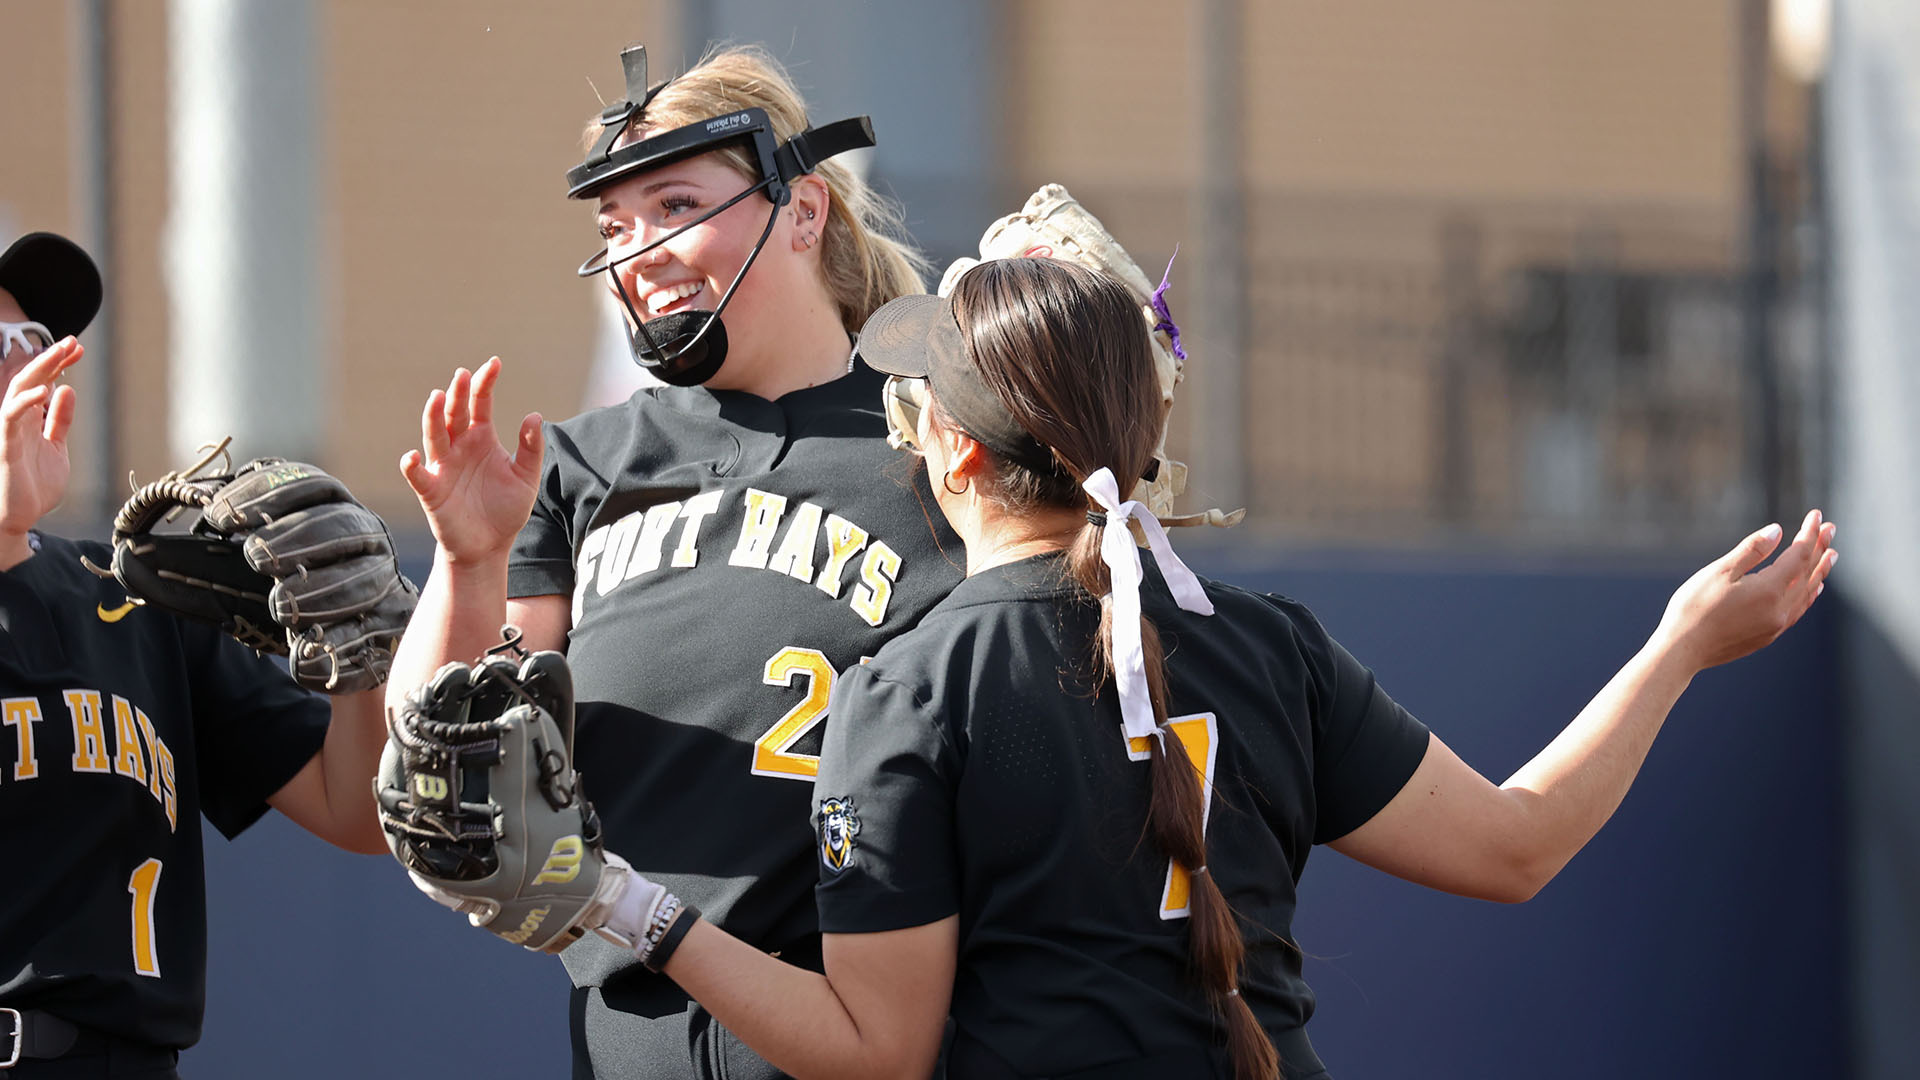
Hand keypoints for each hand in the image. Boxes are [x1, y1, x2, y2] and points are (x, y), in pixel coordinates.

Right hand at [1, 338, 81, 542]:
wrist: (17, 519)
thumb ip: (59, 420)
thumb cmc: (33, 485)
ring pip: (18, 391)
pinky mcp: (5, 445)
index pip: (43, 383)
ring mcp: (9, 431)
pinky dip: (26, 401)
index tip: (78, 348)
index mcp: (30, 419)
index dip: (59, 364)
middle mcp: (17, 420)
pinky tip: (45, 388)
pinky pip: (10, 417)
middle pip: (31, 380)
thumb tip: (67, 390)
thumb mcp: (56, 447)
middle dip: (51, 359)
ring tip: (59, 353)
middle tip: (72, 341)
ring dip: (39, 370)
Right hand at [399, 357, 543, 563]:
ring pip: (434, 436)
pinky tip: (413, 457)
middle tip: (463, 375)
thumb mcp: (526, 478)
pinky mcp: (431, 490)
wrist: (489, 546)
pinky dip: (412, 466)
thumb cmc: (506, 509)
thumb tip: (535, 415)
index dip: (485, 383)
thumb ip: (531, 448)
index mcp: (482, 438)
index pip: (480, 403)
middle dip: (458, 393)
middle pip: (454, 413)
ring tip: (437, 397)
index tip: (494, 363)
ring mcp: (442, 466)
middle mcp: (459, 446)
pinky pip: (418, 476)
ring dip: (433, 417)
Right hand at [1654, 509, 1837, 671]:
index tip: (1816, 514)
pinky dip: (1809, 594)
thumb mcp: (1719, 572)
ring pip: (1807, 593)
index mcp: (1769, 590)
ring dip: (1820, 572)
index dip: (1809, 534)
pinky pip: (1798, 610)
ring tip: (1830, 555)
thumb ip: (1751, 550)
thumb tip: (1777, 531)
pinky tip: (1813, 589)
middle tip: (1830, 529)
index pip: (1799, 555)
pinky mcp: (1768, 636)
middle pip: (1808, 573)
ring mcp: (1776, 625)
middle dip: (1820, 549)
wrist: (1683, 649)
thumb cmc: (1694, 607)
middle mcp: (1779, 609)